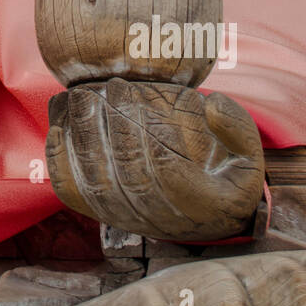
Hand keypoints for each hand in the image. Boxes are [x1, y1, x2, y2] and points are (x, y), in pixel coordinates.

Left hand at [46, 78, 263, 241]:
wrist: (202, 217)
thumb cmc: (224, 176)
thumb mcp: (248, 155)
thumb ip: (237, 128)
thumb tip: (211, 103)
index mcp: (200, 204)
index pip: (165, 168)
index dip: (144, 127)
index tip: (128, 87)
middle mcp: (160, 219)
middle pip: (126, 175)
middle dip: (110, 125)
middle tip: (100, 87)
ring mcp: (126, 218)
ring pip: (96, 184)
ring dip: (83, 137)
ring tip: (78, 98)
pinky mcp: (99, 212)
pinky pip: (72, 191)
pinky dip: (60, 160)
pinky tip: (58, 127)